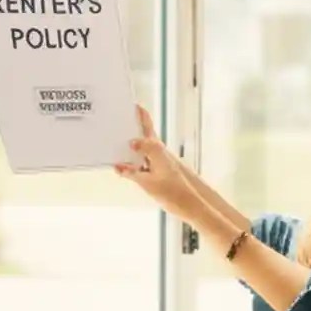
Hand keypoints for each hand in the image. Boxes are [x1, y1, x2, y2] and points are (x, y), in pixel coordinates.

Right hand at [115, 105, 201, 222]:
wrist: (192, 205)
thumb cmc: (173, 193)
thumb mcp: (147, 183)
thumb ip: (131, 173)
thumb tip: (118, 165)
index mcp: (157, 149)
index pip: (146, 127)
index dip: (139, 115)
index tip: (132, 105)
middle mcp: (160, 151)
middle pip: (146, 132)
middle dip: (137, 123)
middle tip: (125, 113)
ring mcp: (161, 160)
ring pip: (145, 146)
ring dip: (134, 142)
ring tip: (118, 138)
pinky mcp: (161, 170)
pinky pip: (145, 159)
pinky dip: (135, 158)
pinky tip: (125, 163)